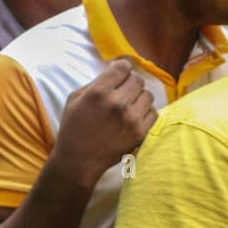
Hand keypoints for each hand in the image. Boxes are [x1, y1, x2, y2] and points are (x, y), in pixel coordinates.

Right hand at [53, 58, 155, 186]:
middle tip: (123, 90)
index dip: (121, 68)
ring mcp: (131, 119)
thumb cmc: (73, 127)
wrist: (78, 160)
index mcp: (98, 92)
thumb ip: (95, 83)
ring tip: (129, 104)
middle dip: (130, 81)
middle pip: (138, 79)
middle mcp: (117, 103)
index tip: (119, 73)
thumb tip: (115, 71)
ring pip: (148, 95)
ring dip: (139, 97)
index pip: (123, 67)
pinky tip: (134, 116)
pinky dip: (145, 112)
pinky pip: (154, 113)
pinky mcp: (140, 133)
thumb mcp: (74, 99)